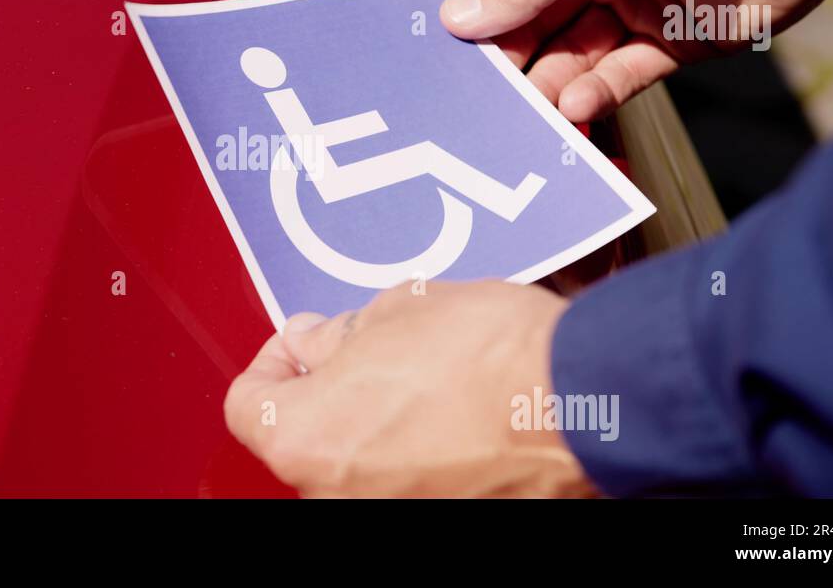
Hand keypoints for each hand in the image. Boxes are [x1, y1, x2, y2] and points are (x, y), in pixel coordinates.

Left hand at [223, 280, 596, 496]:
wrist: (583, 401)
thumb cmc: (493, 358)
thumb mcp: (392, 313)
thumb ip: (333, 337)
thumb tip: (316, 343)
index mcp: (305, 439)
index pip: (249, 405)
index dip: (273, 361)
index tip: (302, 342)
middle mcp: (337, 495)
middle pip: (305, 438)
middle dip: (330, 389)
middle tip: (369, 348)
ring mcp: (390, 516)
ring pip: (359, 463)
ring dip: (376, 422)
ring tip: (426, 376)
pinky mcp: (442, 520)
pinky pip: (409, 482)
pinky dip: (419, 453)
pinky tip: (455, 412)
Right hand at [440, 0, 832, 121]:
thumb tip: (459, 16)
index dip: (475, 4)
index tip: (446, 45)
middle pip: (534, 18)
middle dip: (507, 55)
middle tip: (481, 92)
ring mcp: (634, 2)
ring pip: (573, 54)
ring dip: (547, 83)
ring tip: (527, 111)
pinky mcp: (670, 41)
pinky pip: (619, 75)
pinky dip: (594, 93)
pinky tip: (573, 108)